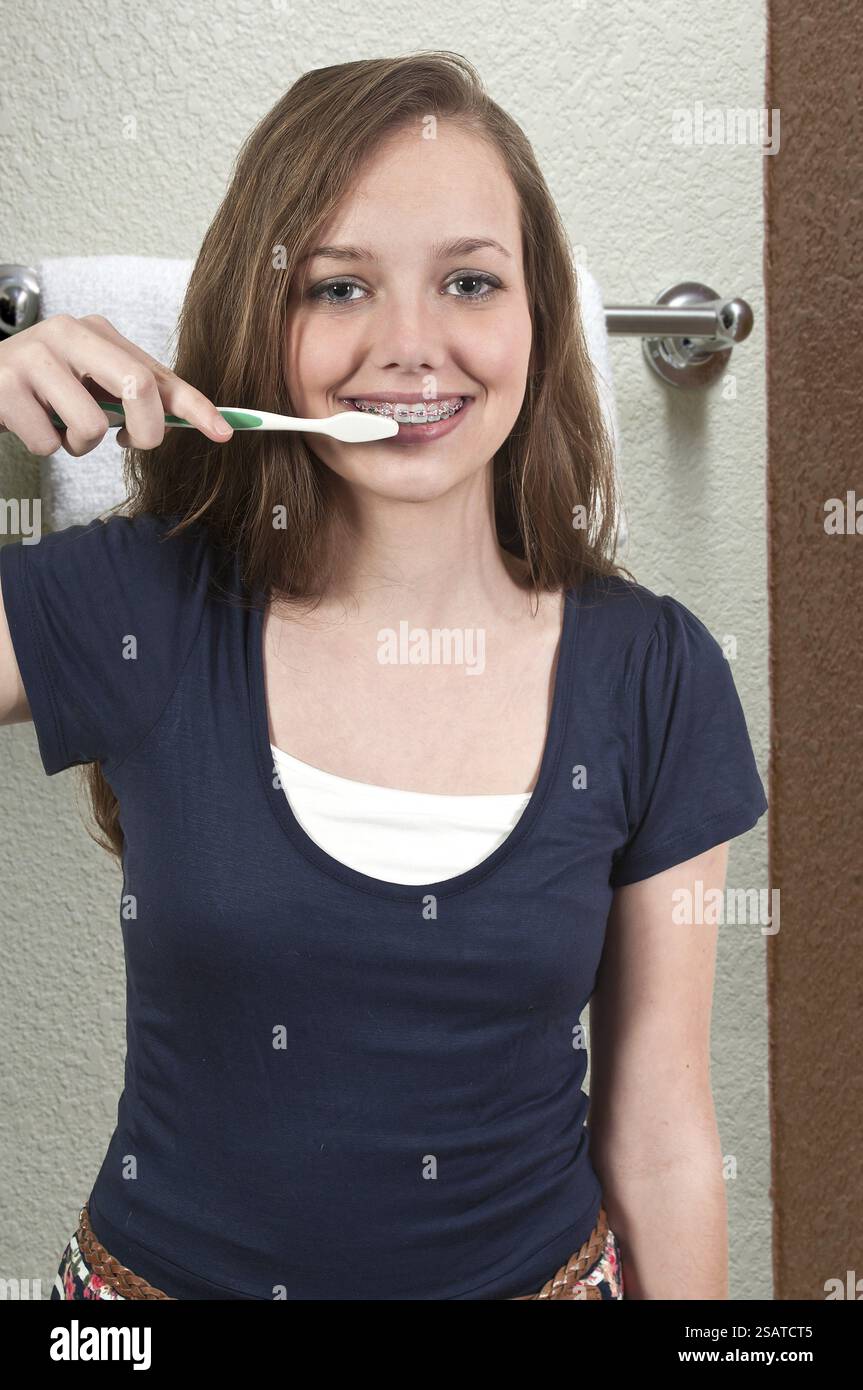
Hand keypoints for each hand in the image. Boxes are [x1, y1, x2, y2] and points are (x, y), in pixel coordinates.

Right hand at [0, 312, 232, 455]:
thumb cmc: (40, 386)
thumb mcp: (87, 381)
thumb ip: (131, 394)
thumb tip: (192, 420)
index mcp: (96, 332)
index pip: (157, 372)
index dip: (195, 405)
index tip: (224, 432)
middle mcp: (67, 333)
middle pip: (137, 385)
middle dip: (146, 430)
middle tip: (129, 443)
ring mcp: (34, 356)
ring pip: (91, 426)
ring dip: (81, 445)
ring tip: (59, 427)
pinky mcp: (4, 386)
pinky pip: (48, 443)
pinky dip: (45, 448)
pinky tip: (28, 424)